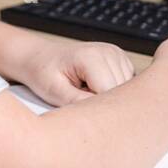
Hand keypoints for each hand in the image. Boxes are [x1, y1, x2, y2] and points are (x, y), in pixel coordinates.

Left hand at [17, 38, 135, 106]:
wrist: (41, 58)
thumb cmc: (44, 73)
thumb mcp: (54, 92)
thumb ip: (79, 102)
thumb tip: (102, 115)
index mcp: (91, 57)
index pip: (109, 93)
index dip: (96, 108)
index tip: (79, 111)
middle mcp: (108, 52)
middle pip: (120, 92)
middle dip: (103, 103)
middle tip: (78, 99)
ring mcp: (117, 54)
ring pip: (126, 91)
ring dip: (108, 98)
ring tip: (85, 91)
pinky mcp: (121, 60)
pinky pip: (126, 85)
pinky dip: (113, 91)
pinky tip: (94, 87)